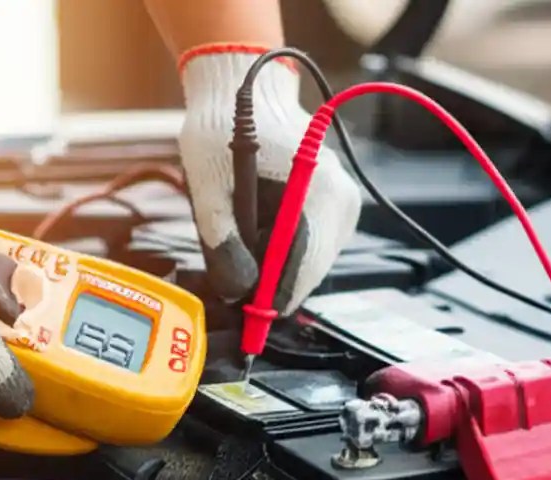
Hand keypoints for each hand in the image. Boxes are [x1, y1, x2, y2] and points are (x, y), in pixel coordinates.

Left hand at [178, 48, 360, 312]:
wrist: (243, 92)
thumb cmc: (220, 131)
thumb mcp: (207, 187)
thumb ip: (221, 241)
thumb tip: (238, 291)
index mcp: (316, 193)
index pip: (301, 268)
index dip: (271, 299)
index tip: (245, 316)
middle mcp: (340, 203)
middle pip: (308, 273)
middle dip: (270, 285)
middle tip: (231, 282)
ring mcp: (343, 207)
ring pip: (310, 265)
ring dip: (275, 268)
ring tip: (241, 242)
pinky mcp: (336, 210)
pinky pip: (311, 249)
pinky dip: (284, 253)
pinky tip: (258, 233)